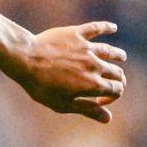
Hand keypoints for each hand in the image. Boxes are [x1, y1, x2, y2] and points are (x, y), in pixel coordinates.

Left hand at [11, 21, 128, 121]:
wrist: (25, 60)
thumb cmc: (41, 86)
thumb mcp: (63, 104)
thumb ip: (87, 110)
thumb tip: (108, 119)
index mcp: (94, 84)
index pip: (117, 90)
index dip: (112, 97)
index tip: (100, 100)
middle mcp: (95, 66)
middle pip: (117, 72)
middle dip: (118, 79)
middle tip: (114, 80)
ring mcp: (87, 48)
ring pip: (111, 52)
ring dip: (118, 56)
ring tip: (122, 57)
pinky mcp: (76, 34)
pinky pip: (96, 28)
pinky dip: (107, 27)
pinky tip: (113, 28)